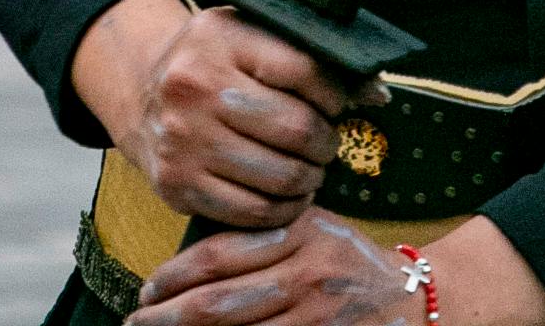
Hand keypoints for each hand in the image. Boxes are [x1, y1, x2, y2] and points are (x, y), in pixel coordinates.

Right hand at [71, 0, 385, 228]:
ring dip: (309, 180)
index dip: (336, 93)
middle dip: (326, 142)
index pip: (303, 69)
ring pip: (276, 176)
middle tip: (329, 144)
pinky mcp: (176, 184)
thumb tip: (379, 94)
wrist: (142, 91)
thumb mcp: (254, 35)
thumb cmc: (216, 59)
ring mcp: (183, 140)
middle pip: (294, 127)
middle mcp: (196, 87)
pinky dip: (281, 211)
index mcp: (221, 38)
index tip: (341, 103)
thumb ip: (312, 55)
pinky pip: (248, 212)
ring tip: (312, 170)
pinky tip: (288, 196)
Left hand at [134, 208, 408, 319]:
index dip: (177, 273)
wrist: (409, 299)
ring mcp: (314, 315)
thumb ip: (267, 234)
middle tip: (135, 321)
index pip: (223, 253)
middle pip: (221, 302)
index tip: (148, 288)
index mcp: (300, 231)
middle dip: (169, 316)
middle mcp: (306, 273)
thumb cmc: (348, 260)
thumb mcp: (314, 228)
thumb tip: (196, 256)